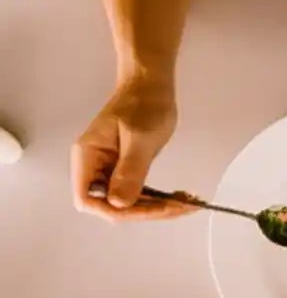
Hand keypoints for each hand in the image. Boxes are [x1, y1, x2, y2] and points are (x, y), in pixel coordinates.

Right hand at [71, 77, 192, 221]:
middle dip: (147, 211)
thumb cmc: (143, 104)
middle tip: (181, 207)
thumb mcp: (139, 138)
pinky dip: (159, 199)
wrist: (150, 86)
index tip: (150, 209)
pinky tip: (180, 198)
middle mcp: (95, 167)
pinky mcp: (126, 170)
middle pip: (112, 206)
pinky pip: (139, 193)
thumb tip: (118, 203)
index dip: (116, 211)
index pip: (88, 200)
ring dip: (157, 208)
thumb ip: (129, 171)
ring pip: (129, 202)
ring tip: (187, 204)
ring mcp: (110, 170)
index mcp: (88, 157)